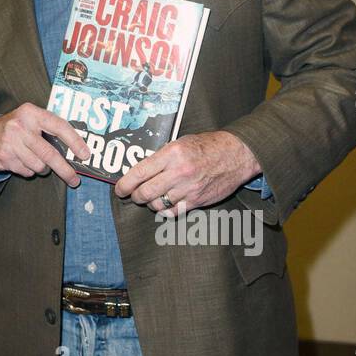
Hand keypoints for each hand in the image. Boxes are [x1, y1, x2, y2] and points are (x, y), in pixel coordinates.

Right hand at [0, 104, 90, 187]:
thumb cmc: (17, 127)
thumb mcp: (32, 119)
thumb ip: (50, 128)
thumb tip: (76, 149)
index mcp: (31, 113)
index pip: (58, 126)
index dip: (74, 141)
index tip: (85, 155)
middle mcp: (20, 127)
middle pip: (49, 154)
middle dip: (64, 169)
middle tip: (74, 180)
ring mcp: (10, 143)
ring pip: (39, 166)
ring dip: (43, 168)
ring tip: (37, 160)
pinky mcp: (4, 157)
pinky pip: (26, 172)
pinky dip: (29, 170)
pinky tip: (22, 161)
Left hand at [114, 131, 261, 213]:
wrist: (236, 154)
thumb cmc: (207, 146)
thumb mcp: (180, 143)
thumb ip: (161, 157)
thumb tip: (140, 171)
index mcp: (171, 154)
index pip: (139, 173)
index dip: (125, 184)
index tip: (120, 189)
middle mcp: (178, 172)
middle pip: (145, 193)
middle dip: (135, 196)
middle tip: (133, 195)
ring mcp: (188, 188)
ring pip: (158, 205)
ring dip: (150, 204)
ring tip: (151, 198)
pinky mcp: (197, 200)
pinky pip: (174, 212)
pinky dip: (165, 211)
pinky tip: (165, 204)